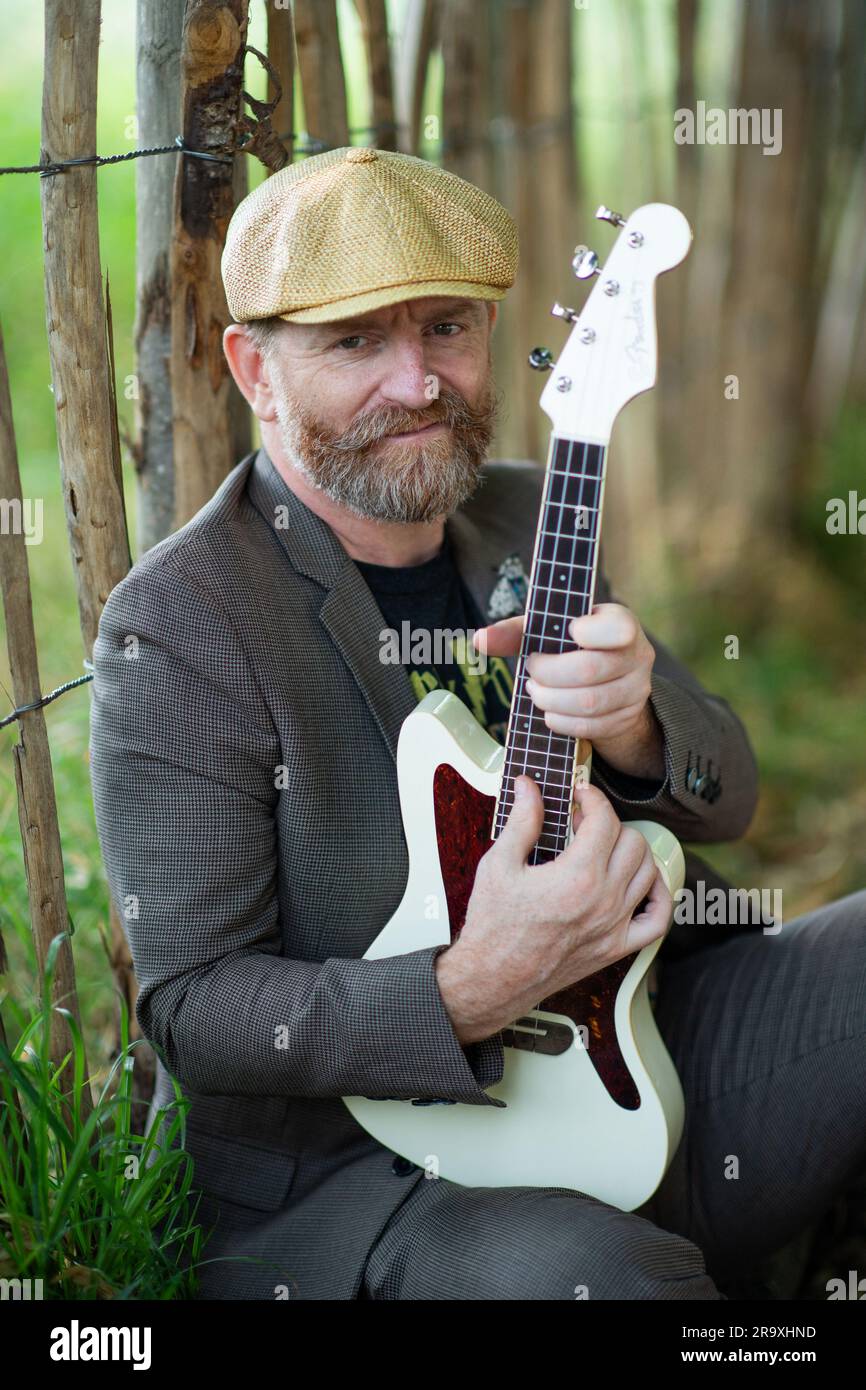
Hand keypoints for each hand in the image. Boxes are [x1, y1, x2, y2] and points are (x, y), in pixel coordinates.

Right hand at [435, 779, 671, 1044]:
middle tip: (582, 825)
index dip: (593, 798)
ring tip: (604, 849)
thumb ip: (522, 821)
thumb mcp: (499, 864)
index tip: (580, 795)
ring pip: (649, 872)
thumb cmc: (493, 926)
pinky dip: (657, 896)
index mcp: (578, 877)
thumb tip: (529, 787)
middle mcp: (604, 900)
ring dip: (631, 851)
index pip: (605, 820)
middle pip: (632, 841)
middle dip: (609, 823)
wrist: (493, 977)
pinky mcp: (617, 947)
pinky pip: (658, 919)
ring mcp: (615, 926)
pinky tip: (640, 883)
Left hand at [474, 603, 663, 779]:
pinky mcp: (626, 718)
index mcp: (621, 623)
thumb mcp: (549, 631)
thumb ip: (516, 632)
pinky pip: (590, 726)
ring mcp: (636, 690)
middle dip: (550, 673)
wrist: (608, 682)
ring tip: (535, 691)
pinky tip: (549, 712)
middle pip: (591, 669)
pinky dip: (560, 721)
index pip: (618, 627)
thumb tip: (480, 639)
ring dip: (551, 700)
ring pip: (589, 702)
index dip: (591, 632)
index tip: (569, 631)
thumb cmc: (573, 648)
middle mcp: (637, 655)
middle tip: (531, 670)